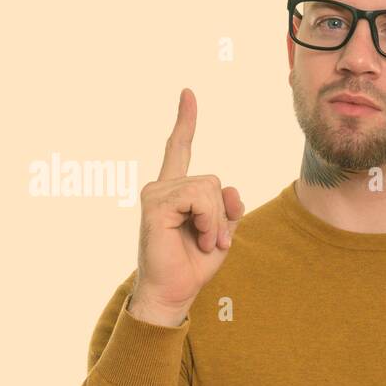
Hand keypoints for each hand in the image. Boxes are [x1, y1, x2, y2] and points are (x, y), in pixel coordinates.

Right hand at [130, 88, 243, 320]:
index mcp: (176, 191)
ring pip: (209, 190)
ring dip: (216, 221)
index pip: (179, 149)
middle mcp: (162, 187)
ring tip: (204, 241)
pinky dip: (208, 222)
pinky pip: (199, 200)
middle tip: (213, 240)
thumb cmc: (194, 263)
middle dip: (223, 214)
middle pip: (213, 181)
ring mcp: (155, 194)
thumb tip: (231, 190)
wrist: (174, 291)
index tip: (188, 94)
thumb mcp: (223, 231)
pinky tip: (198, 239)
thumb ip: (229, 208)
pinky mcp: (155, 205)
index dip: (185, 122)